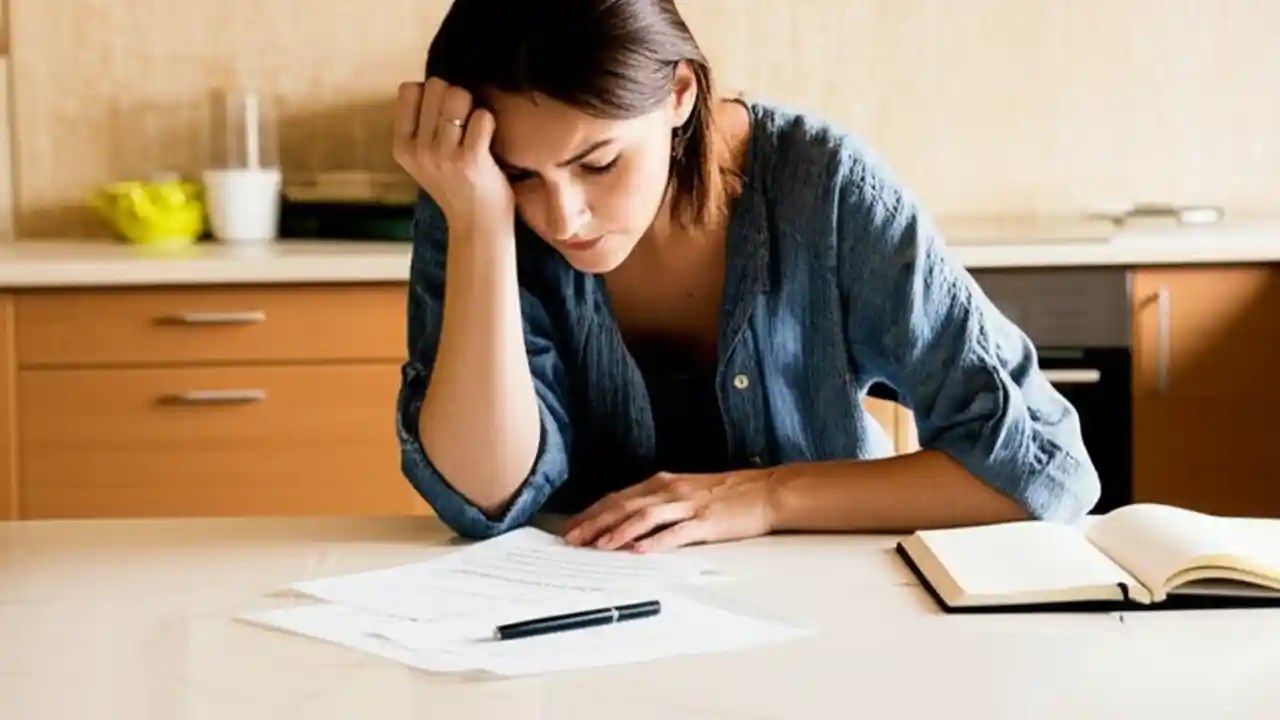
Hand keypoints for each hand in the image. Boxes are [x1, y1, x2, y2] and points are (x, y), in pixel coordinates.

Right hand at [392, 77, 514, 232]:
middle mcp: (419, 150)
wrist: (477, 228)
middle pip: (436, 86)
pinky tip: (488, 139)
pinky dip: (489, 122)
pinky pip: (482, 117)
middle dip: (454, 95)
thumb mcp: (424, 159)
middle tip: (464, 120)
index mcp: (402, 146)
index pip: (408, 89)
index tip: (442, 113)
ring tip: (476, 129)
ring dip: (473, 106)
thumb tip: (432, 83)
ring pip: (458, 96)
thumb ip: (421, 126)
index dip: (430, 93)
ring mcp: (444, 156)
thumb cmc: (457, 187)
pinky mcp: (471, 161)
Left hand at [562, 470, 779, 552]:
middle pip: (625, 505)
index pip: (619, 498)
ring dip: (619, 531)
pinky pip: (677, 532)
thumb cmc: (727, 494)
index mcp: (663, 483)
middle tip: (572, 540)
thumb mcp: (686, 492)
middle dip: (596, 523)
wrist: (766, 491)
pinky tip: (640, 550)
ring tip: (599, 546)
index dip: (593, 512)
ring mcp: (688, 505)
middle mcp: (671, 490)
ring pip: (646, 516)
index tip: (571, 527)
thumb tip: (627, 523)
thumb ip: (658, 503)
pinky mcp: (706, 522)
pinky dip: (656, 541)